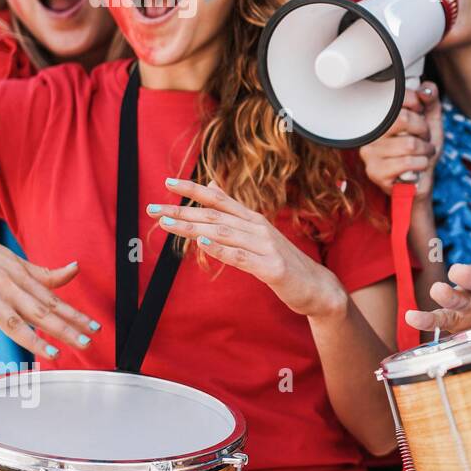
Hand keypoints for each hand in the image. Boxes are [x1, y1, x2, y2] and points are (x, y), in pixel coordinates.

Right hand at [0, 204, 99, 358]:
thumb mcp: (15, 262)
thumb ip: (44, 274)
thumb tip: (75, 269)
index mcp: (23, 280)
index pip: (55, 301)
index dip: (77, 316)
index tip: (96, 328)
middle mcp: (10, 288)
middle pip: (42, 312)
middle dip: (66, 329)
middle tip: (87, 344)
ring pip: (14, 320)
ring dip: (34, 338)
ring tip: (54, 354)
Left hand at [148, 178, 345, 319]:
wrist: (317, 287)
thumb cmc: (283, 261)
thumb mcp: (259, 234)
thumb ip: (235, 212)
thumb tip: (213, 184)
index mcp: (253, 220)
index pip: (219, 198)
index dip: (194, 189)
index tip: (167, 183)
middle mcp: (259, 228)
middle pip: (215, 215)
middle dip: (182, 211)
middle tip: (153, 209)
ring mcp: (266, 247)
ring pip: (223, 233)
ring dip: (193, 228)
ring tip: (167, 224)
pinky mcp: (272, 268)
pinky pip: (241, 258)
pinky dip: (221, 250)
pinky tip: (203, 244)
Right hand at [358, 82, 440, 200]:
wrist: (420, 183)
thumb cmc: (422, 152)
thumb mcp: (431, 124)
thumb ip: (430, 102)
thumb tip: (427, 87)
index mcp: (382, 118)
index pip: (399, 98)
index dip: (418, 106)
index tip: (421, 116)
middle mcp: (371, 133)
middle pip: (404, 119)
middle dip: (423, 131)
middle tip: (423, 140)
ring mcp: (370, 153)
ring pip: (410, 144)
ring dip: (425, 151)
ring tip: (421, 156)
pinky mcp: (375, 172)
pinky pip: (408, 163)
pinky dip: (422, 165)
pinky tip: (416, 169)